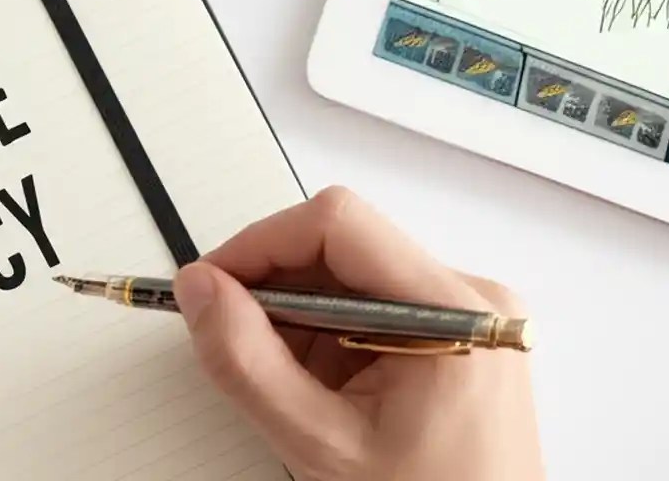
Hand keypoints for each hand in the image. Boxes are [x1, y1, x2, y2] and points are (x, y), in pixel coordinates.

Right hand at [173, 188, 542, 480]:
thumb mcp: (323, 444)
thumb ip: (249, 363)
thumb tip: (200, 290)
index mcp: (452, 310)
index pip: (338, 225)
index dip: (260, 244)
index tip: (211, 283)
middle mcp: (468, 296)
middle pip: (341, 245)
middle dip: (273, 288)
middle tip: (231, 340)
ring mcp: (463, 313)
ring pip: (349, 275)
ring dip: (297, 318)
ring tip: (290, 386)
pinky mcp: (451, 332)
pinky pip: (369, 305)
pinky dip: (325, 337)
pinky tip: (322, 389)